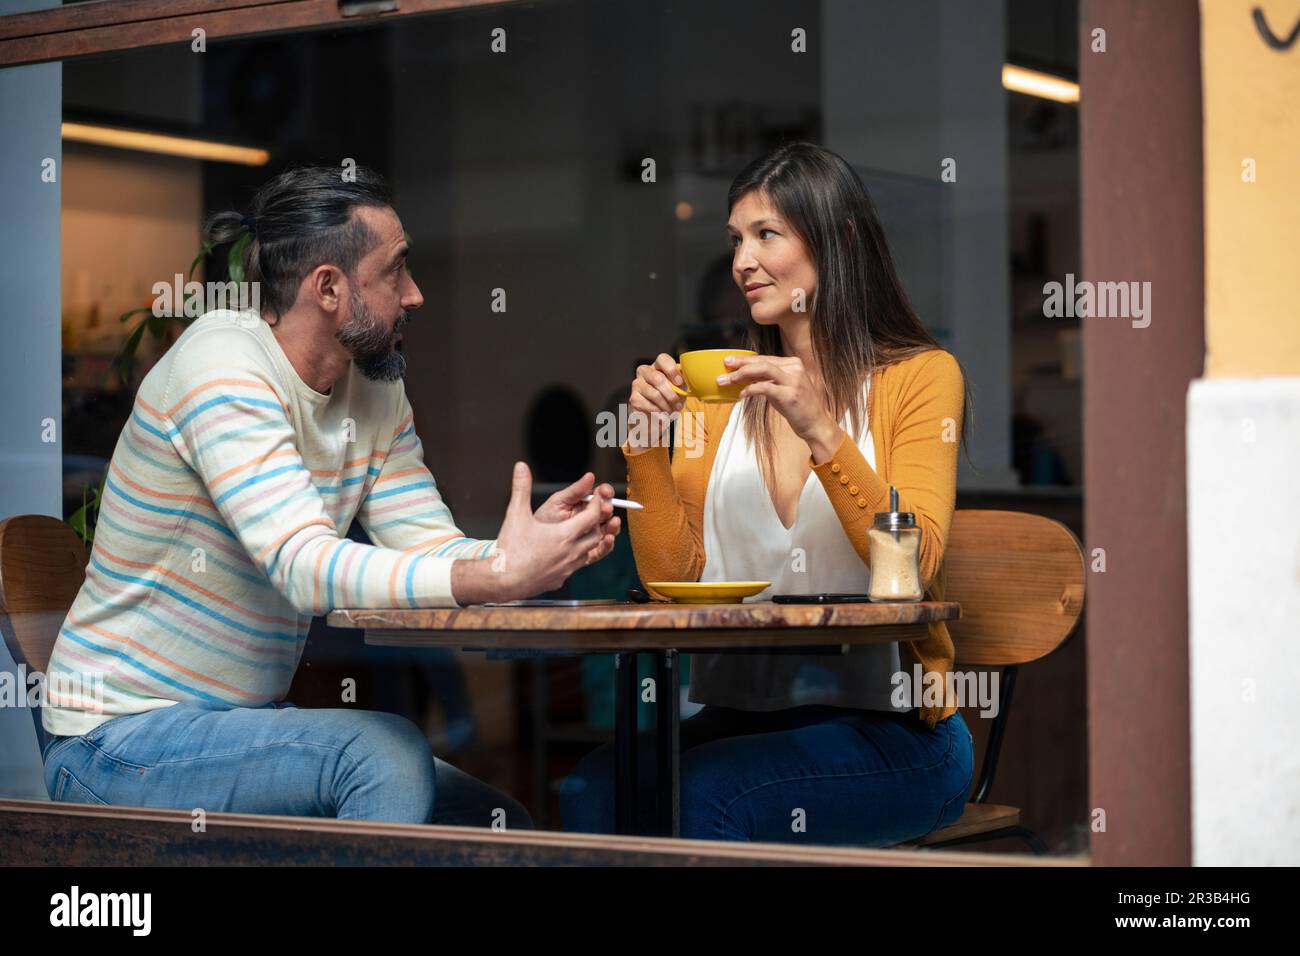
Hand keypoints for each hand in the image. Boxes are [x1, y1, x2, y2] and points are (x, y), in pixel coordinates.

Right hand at [491, 462, 616, 598]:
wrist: (502, 581)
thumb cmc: (510, 549)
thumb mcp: (516, 514)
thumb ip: (521, 488)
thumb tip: (521, 467)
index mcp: (564, 535)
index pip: (592, 517)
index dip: (596, 504)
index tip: (596, 497)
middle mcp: (571, 552)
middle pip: (596, 534)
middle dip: (598, 522)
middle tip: (594, 512)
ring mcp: (568, 568)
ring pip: (590, 551)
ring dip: (591, 539)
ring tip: (587, 529)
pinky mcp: (561, 579)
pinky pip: (578, 565)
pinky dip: (580, 555)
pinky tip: (570, 550)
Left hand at [535, 471, 621, 564]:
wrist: (530, 545)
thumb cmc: (542, 521)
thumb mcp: (558, 502)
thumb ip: (575, 490)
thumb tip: (590, 476)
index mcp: (583, 503)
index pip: (600, 495)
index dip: (605, 492)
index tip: (605, 491)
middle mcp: (589, 518)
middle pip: (606, 511)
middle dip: (608, 509)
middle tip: (606, 508)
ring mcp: (590, 534)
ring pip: (608, 529)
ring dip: (613, 526)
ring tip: (613, 523)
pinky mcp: (589, 551)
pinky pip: (603, 548)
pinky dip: (608, 544)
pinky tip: (608, 539)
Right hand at [626, 353, 686, 453]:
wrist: (654, 417)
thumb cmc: (668, 400)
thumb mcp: (678, 390)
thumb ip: (682, 383)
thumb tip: (689, 380)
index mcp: (657, 366)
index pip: (662, 359)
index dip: (672, 370)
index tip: (679, 382)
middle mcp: (644, 372)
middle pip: (658, 378)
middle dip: (671, 395)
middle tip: (678, 405)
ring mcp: (637, 384)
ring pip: (655, 394)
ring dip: (667, 406)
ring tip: (671, 412)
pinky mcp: (633, 399)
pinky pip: (649, 406)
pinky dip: (659, 414)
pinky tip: (662, 416)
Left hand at [716, 354, 844, 460]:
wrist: (816, 424)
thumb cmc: (798, 408)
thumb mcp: (783, 389)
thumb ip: (768, 380)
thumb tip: (744, 376)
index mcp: (793, 364)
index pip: (765, 358)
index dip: (745, 359)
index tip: (730, 361)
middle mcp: (795, 368)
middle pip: (762, 361)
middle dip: (740, 363)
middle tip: (724, 366)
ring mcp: (793, 381)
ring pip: (763, 369)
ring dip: (742, 374)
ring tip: (728, 380)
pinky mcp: (790, 395)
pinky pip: (765, 387)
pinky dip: (751, 389)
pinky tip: (742, 394)